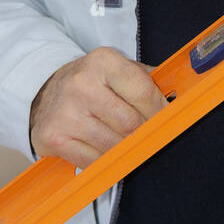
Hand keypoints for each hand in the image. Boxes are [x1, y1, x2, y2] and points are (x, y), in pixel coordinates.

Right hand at [29, 48, 168, 167]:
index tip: (165, 119)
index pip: (144, 92)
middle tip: (146, 135)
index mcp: (103, 62)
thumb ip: (148, 81)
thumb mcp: (118, 70)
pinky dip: (105, 162)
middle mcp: (82, 85)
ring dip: (125, 150)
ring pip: (114, 146)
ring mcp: (66, 113)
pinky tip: (104, 151)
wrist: (43, 92)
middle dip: (144, 134)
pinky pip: (94, 162)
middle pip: (131, 124)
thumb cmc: (91, 83)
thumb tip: (180, 99)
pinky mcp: (54, 138)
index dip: (160, 111)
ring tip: (125, 143)